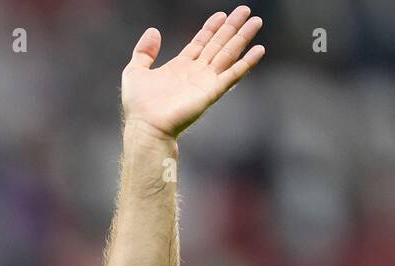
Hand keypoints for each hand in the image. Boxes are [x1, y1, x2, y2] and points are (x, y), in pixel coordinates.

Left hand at [121, 6, 264, 140]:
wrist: (146, 125)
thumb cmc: (138, 105)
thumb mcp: (135, 71)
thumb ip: (144, 51)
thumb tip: (153, 30)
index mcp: (180, 67)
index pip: (201, 42)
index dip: (211, 28)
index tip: (222, 14)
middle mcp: (196, 72)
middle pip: (218, 44)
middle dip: (232, 27)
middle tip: (246, 10)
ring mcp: (205, 82)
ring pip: (228, 54)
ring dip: (243, 38)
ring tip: (256, 21)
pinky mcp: (212, 91)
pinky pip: (233, 74)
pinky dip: (247, 63)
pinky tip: (259, 50)